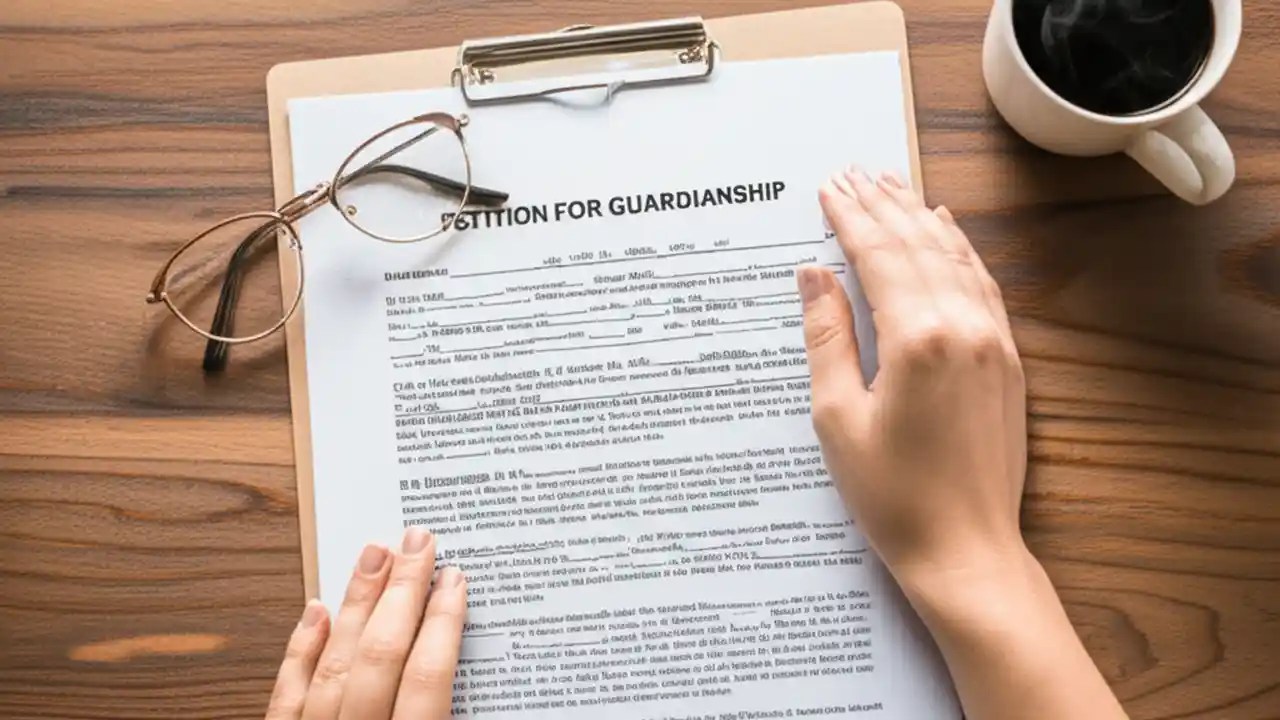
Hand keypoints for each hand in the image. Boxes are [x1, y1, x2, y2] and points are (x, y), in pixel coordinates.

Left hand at [265, 528, 466, 719]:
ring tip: (374, 556)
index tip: (453, 580)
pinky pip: (288, 694)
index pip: (427, 677)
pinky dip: (302, 649)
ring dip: (356, 603)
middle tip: (417, 544)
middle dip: (402, 592)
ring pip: (335, 663)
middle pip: (381, 655)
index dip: (443, 623)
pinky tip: (316, 611)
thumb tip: (487, 682)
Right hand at [797, 167, 1027, 589]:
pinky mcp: (1007, 362)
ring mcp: (993, 342)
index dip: (850, 218)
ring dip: (921, 218)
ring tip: (893, 186)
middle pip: (918, 245)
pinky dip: (961, 251)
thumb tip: (813, 275)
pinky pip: (983, 286)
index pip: (879, 255)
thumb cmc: (893, 495)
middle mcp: (963, 328)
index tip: (829, 189)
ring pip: (955, 258)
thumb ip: (828, 336)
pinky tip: (946, 231)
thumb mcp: (837, 417)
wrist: (966, 550)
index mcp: (917, 339)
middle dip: (883, 205)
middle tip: (853, 174)